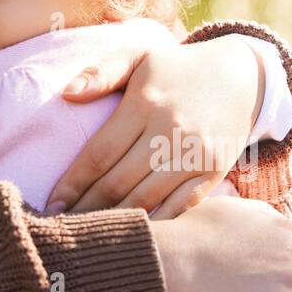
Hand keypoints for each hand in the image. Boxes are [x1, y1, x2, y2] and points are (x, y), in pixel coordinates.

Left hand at [47, 32, 262, 218]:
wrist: (239, 78)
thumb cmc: (174, 68)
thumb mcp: (138, 55)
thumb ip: (101, 72)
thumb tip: (67, 93)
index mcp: (144, 103)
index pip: (100, 152)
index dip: (73, 182)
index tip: (52, 203)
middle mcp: (170, 131)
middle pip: (119, 182)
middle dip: (87, 208)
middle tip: (63, 228)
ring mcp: (195, 154)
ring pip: (147, 199)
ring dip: (116, 221)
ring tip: (90, 236)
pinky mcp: (214, 172)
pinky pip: (181, 207)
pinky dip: (156, 224)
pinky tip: (134, 235)